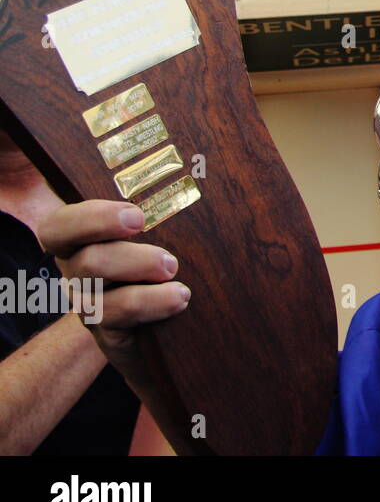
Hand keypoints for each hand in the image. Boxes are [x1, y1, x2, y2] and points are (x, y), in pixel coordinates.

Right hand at [35, 200, 189, 365]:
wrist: (163, 328)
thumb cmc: (160, 264)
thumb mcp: (157, 232)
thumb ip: (159, 208)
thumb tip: (198, 170)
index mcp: (82, 240)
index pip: (60, 226)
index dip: (92, 220)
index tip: (137, 218)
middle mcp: (77, 271)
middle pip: (85, 260)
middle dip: (130, 256)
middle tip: (168, 259)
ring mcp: (89, 303)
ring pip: (101, 290)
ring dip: (141, 277)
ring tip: (175, 274)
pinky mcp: (107, 332)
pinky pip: (116, 316)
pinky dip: (152, 303)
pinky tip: (180, 298)